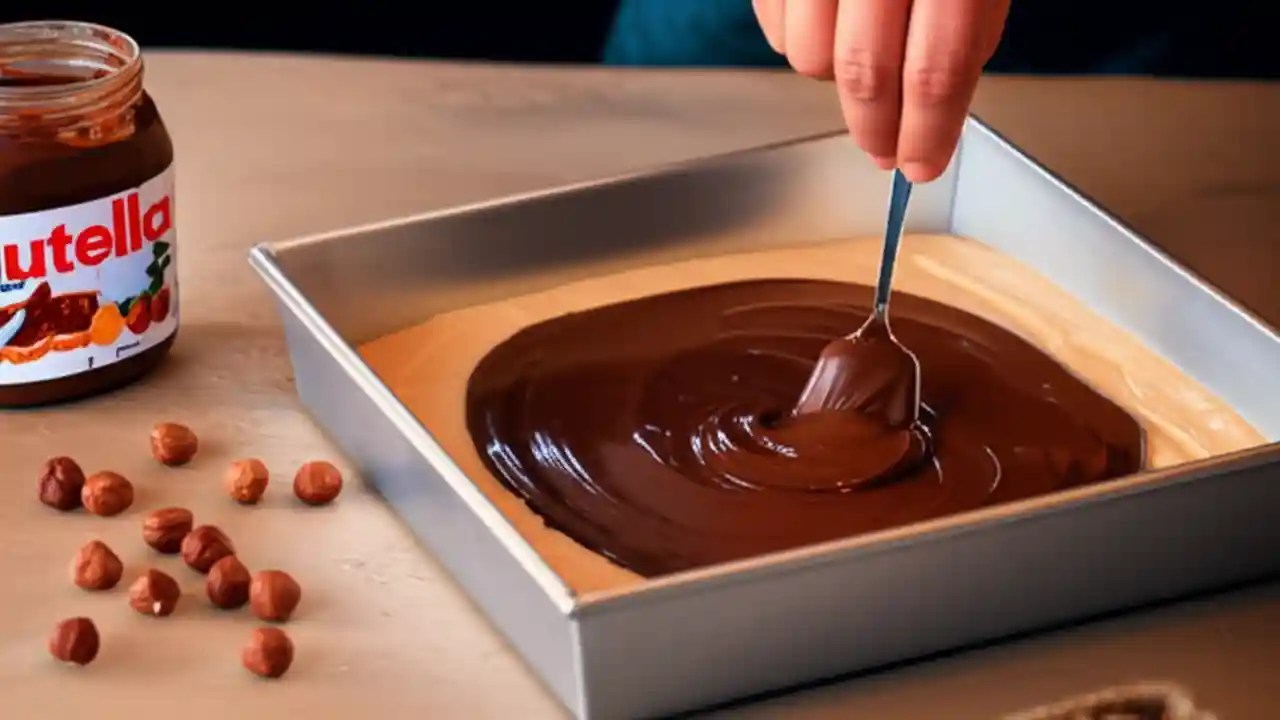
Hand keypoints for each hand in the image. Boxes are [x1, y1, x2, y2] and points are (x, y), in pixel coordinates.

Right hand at [753, 0, 1009, 181]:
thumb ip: (965, 29)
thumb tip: (939, 112)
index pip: (934, 69)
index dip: (929, 130)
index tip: (923, 164)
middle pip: (865, 72)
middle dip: (876, 127)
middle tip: (886, 149)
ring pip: (809, 56)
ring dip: (835, 78)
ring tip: (862, 61)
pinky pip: (773, 25)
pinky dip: (797, 39)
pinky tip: (829, 25)